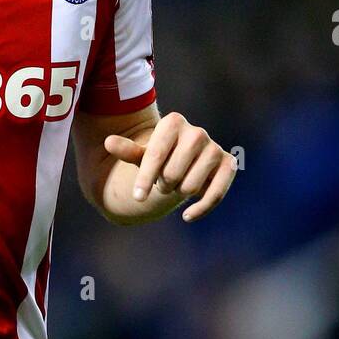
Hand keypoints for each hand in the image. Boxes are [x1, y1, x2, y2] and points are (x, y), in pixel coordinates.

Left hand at [102, 111, 236, 221]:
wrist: (185, 161)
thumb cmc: (159, 158)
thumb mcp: (140, 155)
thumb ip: (127, 150)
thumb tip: (108, 142)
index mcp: (173, 122)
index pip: (155, 155)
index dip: (145, 179)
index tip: (137, 197)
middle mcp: (197, 132)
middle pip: (172, 174)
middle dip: (163, 185)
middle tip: (164, 181)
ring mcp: (214, 148)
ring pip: (190, 187)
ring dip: (179, 193)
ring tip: (177, 183)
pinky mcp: (229, 164)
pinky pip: (215, 194)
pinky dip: (199, 209)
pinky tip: (187, 216)